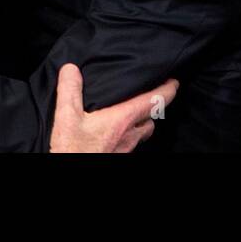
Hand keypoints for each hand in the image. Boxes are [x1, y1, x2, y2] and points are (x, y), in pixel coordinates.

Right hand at [48, 63, 178, 152]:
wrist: (72, 172)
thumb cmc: (73, 150)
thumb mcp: (67, 117)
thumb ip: (70, 90)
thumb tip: (71, 69)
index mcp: (122, 120)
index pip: (154, 102)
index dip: (167, 90)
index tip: (173, 82)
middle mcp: (129, 136)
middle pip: (152, 119)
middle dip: (155, 106)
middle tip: (152, 95)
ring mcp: (125, 149)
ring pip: (143, 133)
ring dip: (143, 122)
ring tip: (135, 113)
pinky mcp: (118, 156)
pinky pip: (132, 143)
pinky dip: (131, 134)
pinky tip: (118, 132)